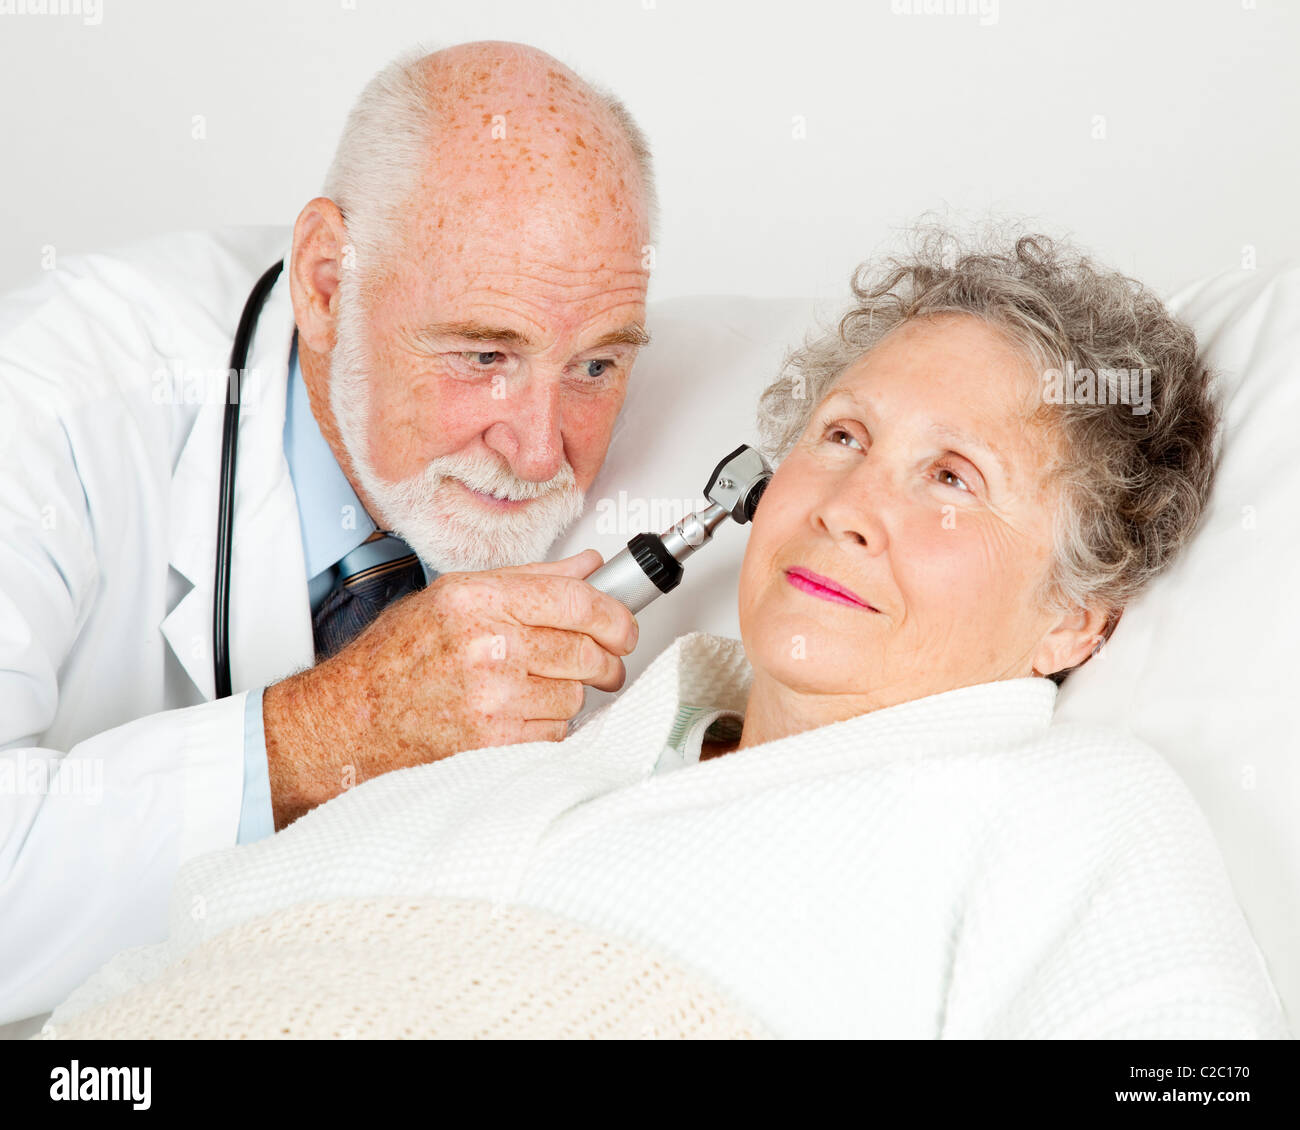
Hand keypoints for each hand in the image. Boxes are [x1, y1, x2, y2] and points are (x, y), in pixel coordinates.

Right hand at [262, 549, 636, 827]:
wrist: (354, 718)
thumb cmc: (398, 656)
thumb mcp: (457, 595)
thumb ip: (531, 580)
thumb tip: (590, 568)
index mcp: (479, 600)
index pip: (577, 602)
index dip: (615, 617)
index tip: (623, 628)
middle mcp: (487, 647)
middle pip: (586, 652)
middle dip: (604, 660)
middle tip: (600, 664)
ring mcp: (492, 699)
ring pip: (574, 696)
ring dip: (567, 695)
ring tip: (534, 688)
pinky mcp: (494, 744)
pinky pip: (554, 733)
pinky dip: (547, 726)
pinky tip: (518, 715)